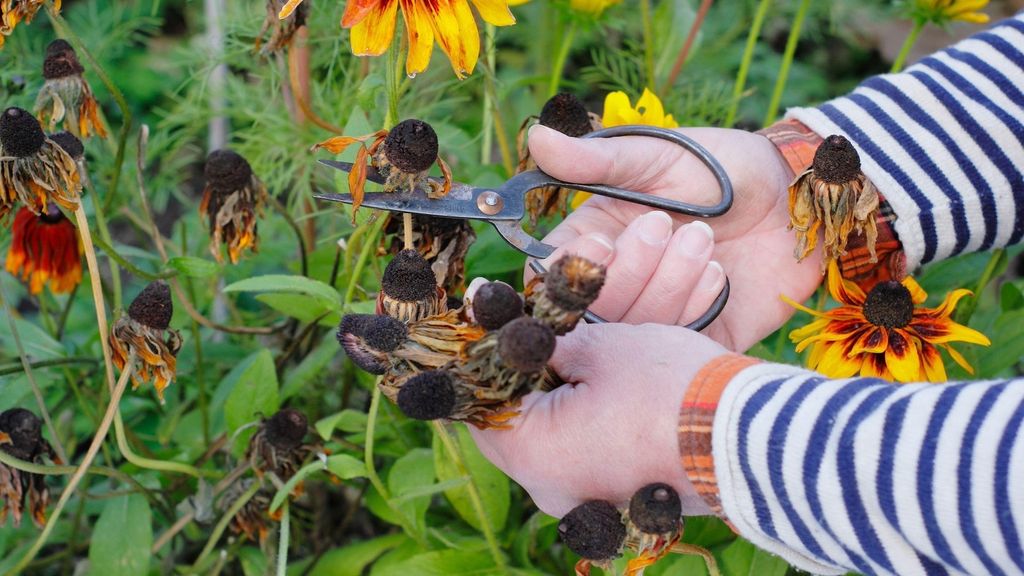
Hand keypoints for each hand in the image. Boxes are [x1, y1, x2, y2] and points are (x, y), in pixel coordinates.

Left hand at [469, 322, 728, 517]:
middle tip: (536, 335)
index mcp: (533, 455)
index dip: (486, 353)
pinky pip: (585, 456)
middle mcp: (551, 491)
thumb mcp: (601, 347)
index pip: (481, 400)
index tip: (495, 319)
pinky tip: (604, 389)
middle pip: (517, 422)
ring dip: (559, 396)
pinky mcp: (619, 502)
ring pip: (552, 439)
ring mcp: (586, 503)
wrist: (755, 439)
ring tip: (575, 356)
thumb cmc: (673, 388)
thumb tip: (510, 323)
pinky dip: (587, 421)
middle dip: (525, 375)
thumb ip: (544, 340)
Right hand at [527, 125, 822, 351]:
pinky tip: (720, 276)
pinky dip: (696, 311)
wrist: (799, 198)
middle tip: (665, 226)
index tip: (602, 246)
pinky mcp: (699, 339)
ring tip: (703, 241)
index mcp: (595, 242)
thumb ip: (598, 158)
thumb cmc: (722, 167)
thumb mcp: (657, 156)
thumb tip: (537, 136)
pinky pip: (678, 348)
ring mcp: (658, 317)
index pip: (552, 277)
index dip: (572, 271)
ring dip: (667, 286)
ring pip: (633, 335)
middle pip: (591, 314)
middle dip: (631, 272)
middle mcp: (620, 286)